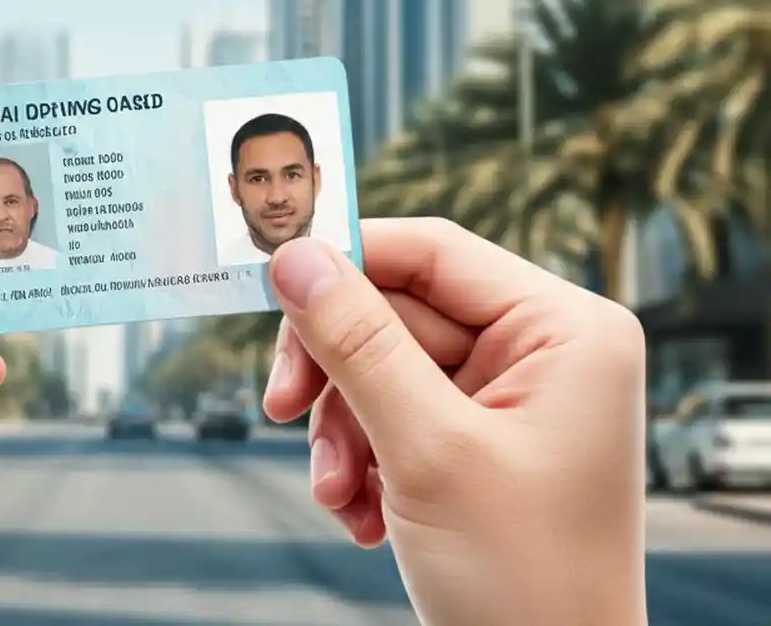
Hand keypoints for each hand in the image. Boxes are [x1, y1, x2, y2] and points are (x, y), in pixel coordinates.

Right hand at [263, 219, 647, 625]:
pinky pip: (392, 416)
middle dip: (337, 378)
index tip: (268, 284)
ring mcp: (510, 400)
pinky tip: (363, 514)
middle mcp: (542, 352)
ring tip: (340, 496)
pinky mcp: (478, 442)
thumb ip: (357, 345)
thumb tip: (295, 257)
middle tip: (280, 410)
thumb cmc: (524, 580)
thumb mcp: (428, 452)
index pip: (432, 252)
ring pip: (382, 370)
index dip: (345, 260)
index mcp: (565, 331)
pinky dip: (361, 460)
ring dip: (342, 431)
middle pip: (396, 313)